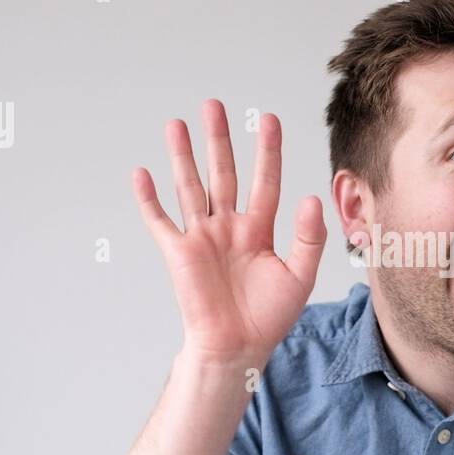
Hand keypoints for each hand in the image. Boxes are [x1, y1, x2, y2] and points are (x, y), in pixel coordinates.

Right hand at [131, 100, 326, 362]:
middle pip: (223, 173)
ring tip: (177, 123)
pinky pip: (161, 221)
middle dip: (219, 140)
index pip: (264, 180)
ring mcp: (202, 238)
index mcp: (258, 230)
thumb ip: (309, 237)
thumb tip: (311, 197)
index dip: (267, 151)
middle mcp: (228, 227)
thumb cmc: (269, 317)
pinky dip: (149, 199)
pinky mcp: (179, 253)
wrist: (238, 349)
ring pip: (191, 187)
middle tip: (214, 105)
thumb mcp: (300, 275)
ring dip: (183, 156)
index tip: (269, 119)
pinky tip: (142, 174)